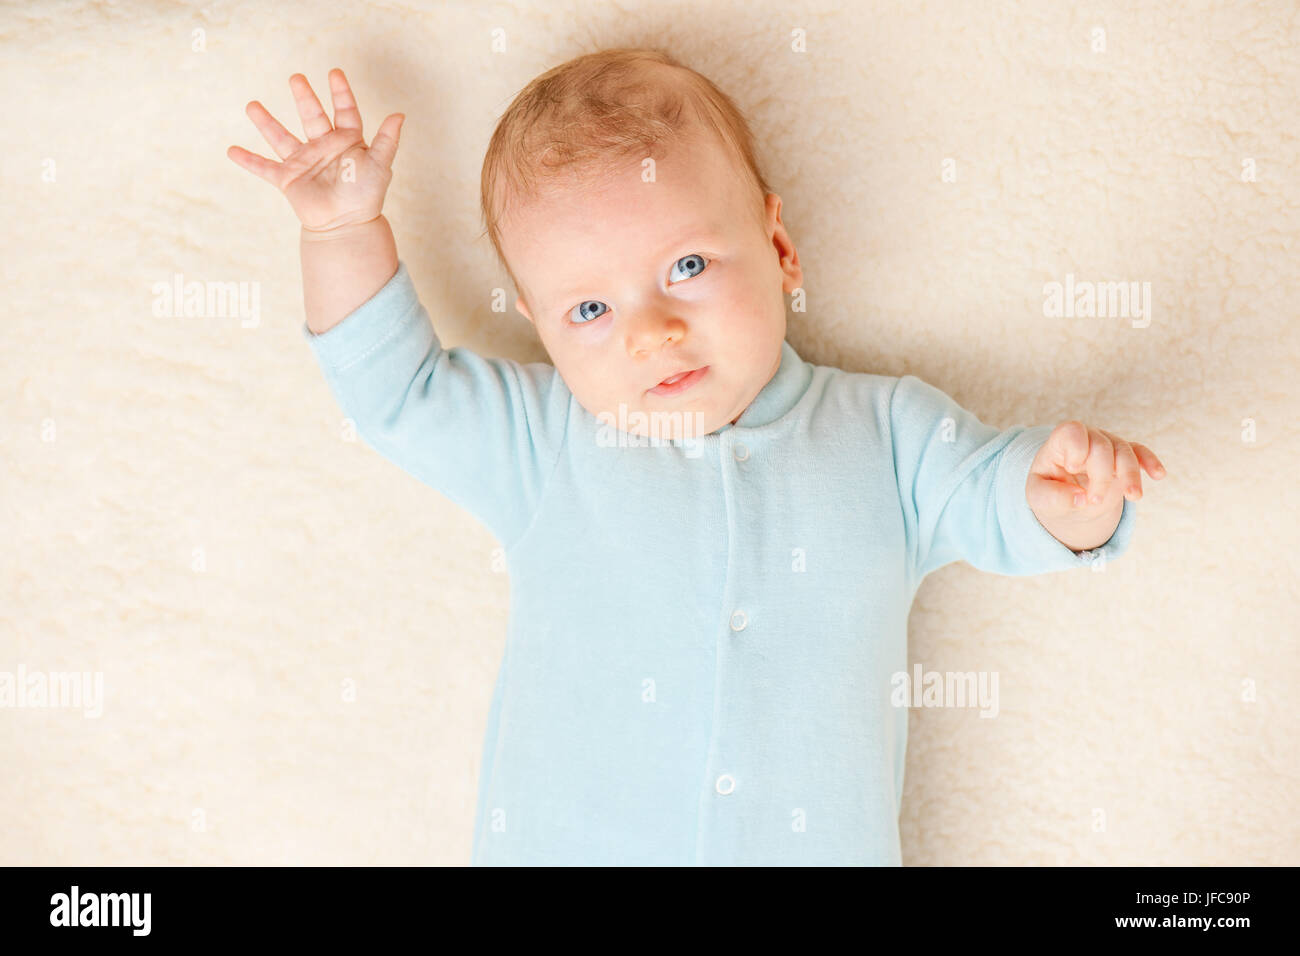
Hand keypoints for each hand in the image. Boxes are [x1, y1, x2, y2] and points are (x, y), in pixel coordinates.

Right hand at [227, 68, 403, 232]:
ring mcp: (304, 162)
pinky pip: (265, 168)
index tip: (334, 73)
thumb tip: (399, 114)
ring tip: (252, 105)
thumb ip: (387, 140)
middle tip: (296, 78)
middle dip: (304, 97)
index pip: (345, 112)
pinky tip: (231, 150)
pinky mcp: (289, 180)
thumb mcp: (379, 165)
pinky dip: (248, 160)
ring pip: (281, 137)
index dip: (341, 93)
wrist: (347, 226)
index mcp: (347, 142)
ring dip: (266, 122)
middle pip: (311, 116)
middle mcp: (324, 148)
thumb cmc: (366, 197)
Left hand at [1027, 421, 1166, 526]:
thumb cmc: (1050, 491)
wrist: (1068, 498)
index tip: (1073, 468)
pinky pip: (1140, 453)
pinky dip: (1149, 462)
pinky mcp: (1124, 457)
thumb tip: (1080, 498)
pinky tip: (1158, 475)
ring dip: (1130, 474)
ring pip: (1124, 451)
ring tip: (1133, 497)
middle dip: (1101, 476)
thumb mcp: (1040, 498)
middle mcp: (1087, 438)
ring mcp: (1108, 445)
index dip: (1077, 447)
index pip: (1072, 431)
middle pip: (1101, 446)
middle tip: (1093, 501)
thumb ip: (1053, 498)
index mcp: (1061, 442)